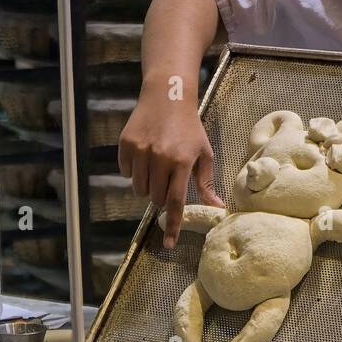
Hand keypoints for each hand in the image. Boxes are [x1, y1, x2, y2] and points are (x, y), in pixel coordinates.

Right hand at [119, 93, 224, 247]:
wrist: (167, 97)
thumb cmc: (190, 128)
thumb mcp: (203, 152)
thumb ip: (206, 182)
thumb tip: (216, 207)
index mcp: (181, 162)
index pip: (176, 201)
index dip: (173, 225)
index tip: (169, 244)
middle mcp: (159, 157)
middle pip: (155, 198)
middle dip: (161, 196)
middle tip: (168, 179)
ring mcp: (140, 151)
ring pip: (138, 188)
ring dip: (147, 186)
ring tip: (157, 167)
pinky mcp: (126, 145)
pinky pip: (125, 172)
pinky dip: (133, 171)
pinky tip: (144, 155)